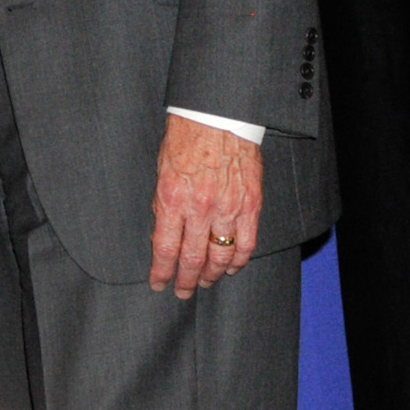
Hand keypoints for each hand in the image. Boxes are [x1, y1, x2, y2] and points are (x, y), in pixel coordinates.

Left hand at [149, 116, 264, 298]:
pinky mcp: (250, 205)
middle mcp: (200, 209)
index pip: (165, 248)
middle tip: (183, 292)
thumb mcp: (161, 171)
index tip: (159, 284)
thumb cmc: (185, 140)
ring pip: (220, 256)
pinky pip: (246, 243)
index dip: (162, 271)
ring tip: (205, 283)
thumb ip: (164, 204)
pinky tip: (231, 267)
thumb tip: (164, 232)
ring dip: (212, 274)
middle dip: (186, 281)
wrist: (217, 118)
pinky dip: (239, 260)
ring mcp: (228, 208)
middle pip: (193, 258)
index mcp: (172, 199)